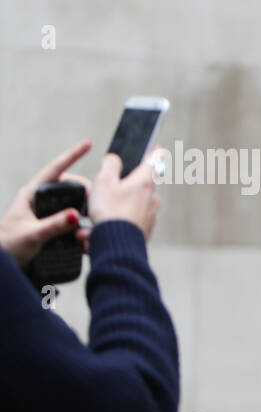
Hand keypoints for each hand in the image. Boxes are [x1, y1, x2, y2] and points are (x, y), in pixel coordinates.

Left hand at [0, 140, 91, 267]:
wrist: (4, 267)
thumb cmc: (8, 247)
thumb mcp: (32, 235)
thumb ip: (54, 225)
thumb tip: (75, 215)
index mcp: (31, 195)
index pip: (54, 170)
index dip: (71, 156)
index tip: (87, 144)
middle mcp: (41, 201)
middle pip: (70, 187)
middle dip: (86, 190)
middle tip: (99, 198)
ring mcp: (48, 214)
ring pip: (74, 205)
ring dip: (86, 210)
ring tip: (97, 218)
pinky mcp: (53, 227)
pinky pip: (73, 222)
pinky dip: (83, 226)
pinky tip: (90, 235)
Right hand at [88, 150, 162, 238]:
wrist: (118, 246)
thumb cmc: (111, 212)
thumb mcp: (103, 181)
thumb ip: (110, 165)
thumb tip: (114, 159)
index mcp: (145, 181)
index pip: (155, 158)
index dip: (153, 150)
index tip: (154, 145)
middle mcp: (152, 197)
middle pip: (139, 184)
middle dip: (121, 185)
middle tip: (102, 191)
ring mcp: (150, 214)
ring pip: (130, 204)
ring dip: (112, 208)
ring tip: (94, 217)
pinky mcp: (144, 229)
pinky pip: (127, 221)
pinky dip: (113, 222)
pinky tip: (95, 232)